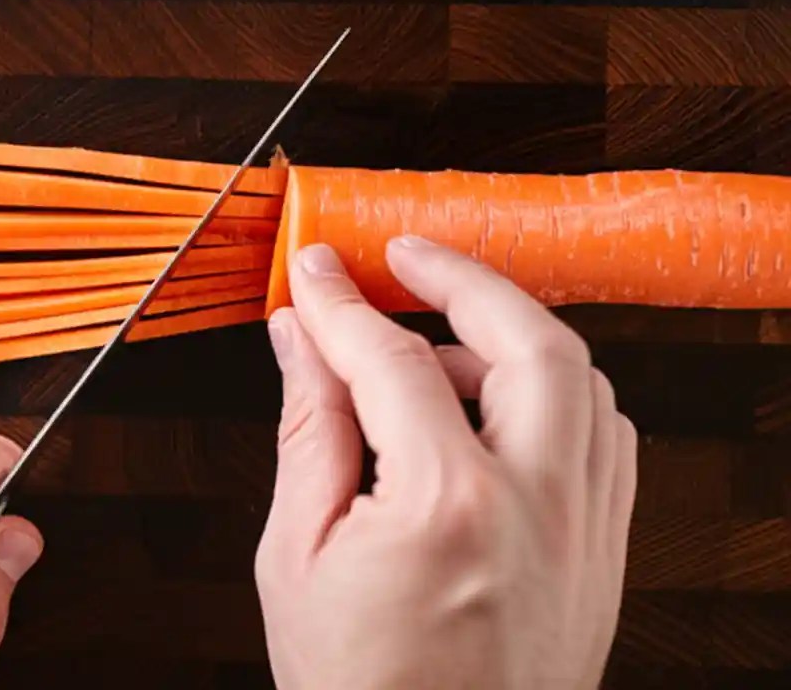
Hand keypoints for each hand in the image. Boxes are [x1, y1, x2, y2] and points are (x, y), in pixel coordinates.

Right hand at [256, 239, 635, 689]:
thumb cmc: (358, 688)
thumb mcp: (298, 557)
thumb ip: (309, 431)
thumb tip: (301, 341)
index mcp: (444, 508)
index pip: (392, 359)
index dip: (344, 302)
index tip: (317, 272)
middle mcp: (535, 508)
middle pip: (530, 340)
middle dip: (464, 277)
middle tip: (407, 256)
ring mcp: (583, 531)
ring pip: (584, 381)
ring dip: (514, 334)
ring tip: (442, 342)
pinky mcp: (603, 552)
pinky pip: (605, 438)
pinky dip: (559, 395)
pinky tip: (502, 404)